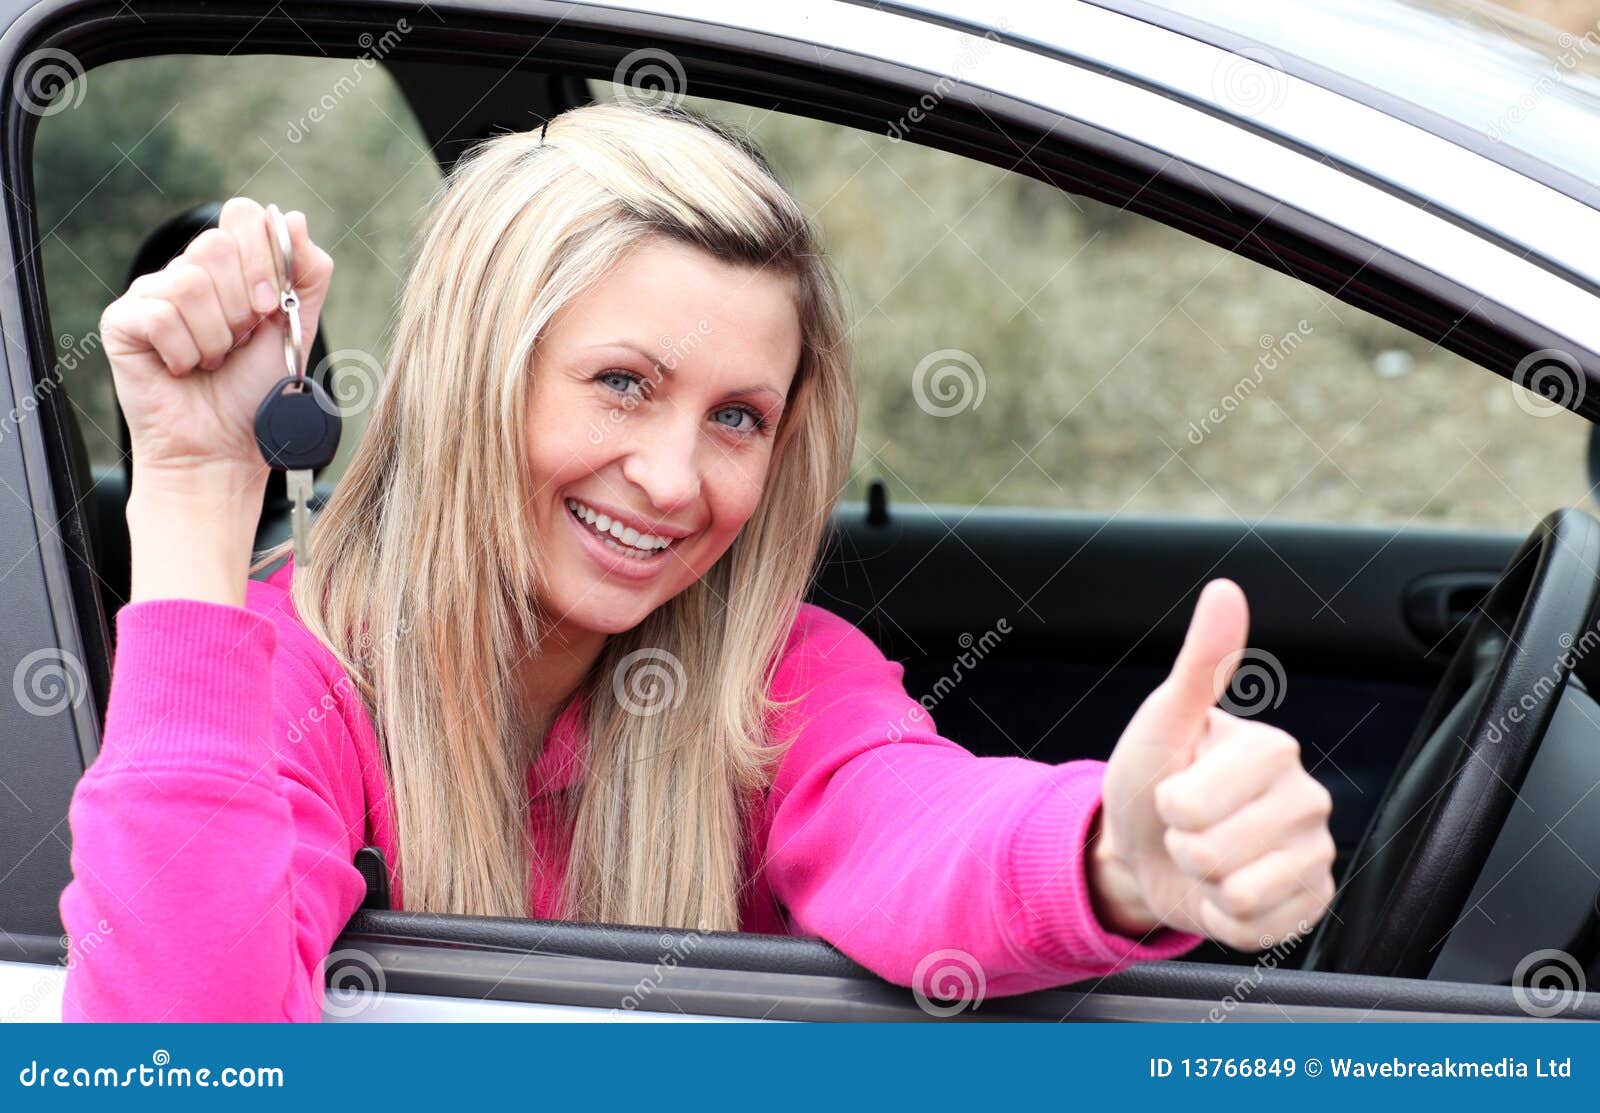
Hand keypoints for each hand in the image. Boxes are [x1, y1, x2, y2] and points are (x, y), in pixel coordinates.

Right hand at [100, 196, 334, 488]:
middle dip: (240, 306)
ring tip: (212, 360)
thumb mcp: (297, 326)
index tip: (269, 307)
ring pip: (189, 283)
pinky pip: (161, 316)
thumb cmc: (258, 390)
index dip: (263, 260)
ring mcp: (151, 293)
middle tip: (238, 342)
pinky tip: (183, 369)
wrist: (226, 445)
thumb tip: (292, 219)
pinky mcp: (123, 320)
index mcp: (231, 267)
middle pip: (214, 246)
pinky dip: (185, 353)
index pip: (243, 216)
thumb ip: (307, 273)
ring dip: (215, 337)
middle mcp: (187, 271)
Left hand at [1090, 579, 1336, 950]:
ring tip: (1206, 856)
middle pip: (1214, 853)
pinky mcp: (1312, 905)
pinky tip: (1225, 889)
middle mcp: (1308, 799)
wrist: (1145, 845)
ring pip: (1236, 894)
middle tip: (1186, 826)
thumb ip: (1200, 662)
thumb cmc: (1152, 775)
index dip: (1166, 805)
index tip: (1175, 786)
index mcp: (1274, 749)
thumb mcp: (1163, 720)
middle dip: (1182, 846)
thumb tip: (1227, 590)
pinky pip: (1256, 930)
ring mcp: (1315, 855)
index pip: (1193, 805)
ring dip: (1203, 882)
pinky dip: (1223, 918)